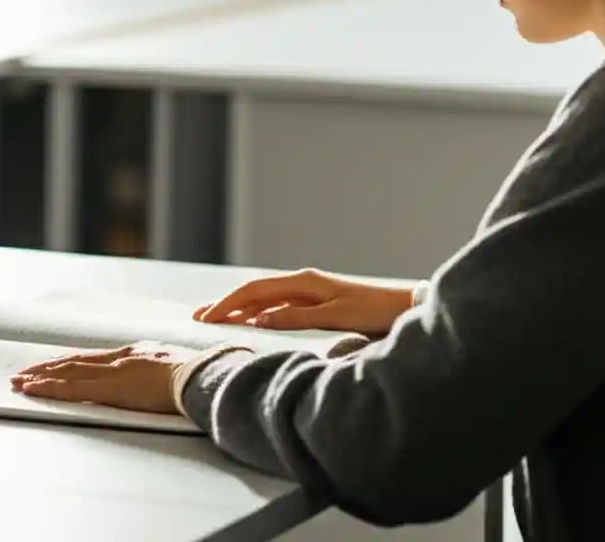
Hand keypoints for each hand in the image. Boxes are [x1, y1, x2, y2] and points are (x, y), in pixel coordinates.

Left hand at [9, 342, 199, 413]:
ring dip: (42, 378)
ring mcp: (115, 372)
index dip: (69, 363)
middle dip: (47, 368)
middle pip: (75, 362)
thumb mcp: (178, 367)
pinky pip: (74, 389)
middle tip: (22, 373)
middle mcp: (120, 358)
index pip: (92, 359)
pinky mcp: (112, 388)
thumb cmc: (201, 375)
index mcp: (135, 353)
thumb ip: (163, 370)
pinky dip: (51, 388)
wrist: (206, 375)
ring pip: (68, 373)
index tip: (50, 366)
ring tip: (20, 383)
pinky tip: (34, 390)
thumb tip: (165, 376)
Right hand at [192, 268, 413, 335]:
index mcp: (304, 283)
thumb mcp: (336, 317)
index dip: (228, 304)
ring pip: (263, 299)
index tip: (207, 318)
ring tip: (214, 319)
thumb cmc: (374, 311)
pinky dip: (257, 313)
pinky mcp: (316, 302)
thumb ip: (297, 318)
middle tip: (197, 317)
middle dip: (225, 304)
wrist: (406, 307)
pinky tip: (248, 321)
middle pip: (254, 292)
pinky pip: (277, 306)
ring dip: (238, 309)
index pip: (254, 291)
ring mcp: (308, 292)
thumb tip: (260, 319)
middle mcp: (302, 284)